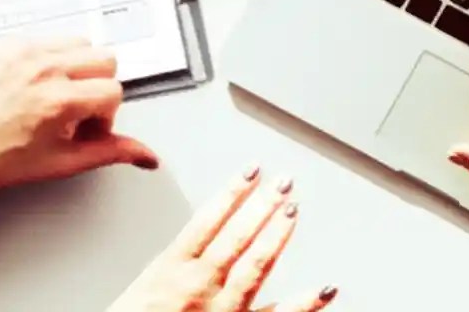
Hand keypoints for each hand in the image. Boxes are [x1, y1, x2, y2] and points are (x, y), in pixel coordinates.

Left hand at [0, 38, 158, 203]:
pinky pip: (49, 40)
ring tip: (57, 94)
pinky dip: (51, 59)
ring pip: (80, 44)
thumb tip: (148, 156)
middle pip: (105, 59)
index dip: (106, 114)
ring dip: (78, 67)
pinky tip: (35, 85)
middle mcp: (42, 70)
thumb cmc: (3, 160)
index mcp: (59, 101)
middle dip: (98, 86)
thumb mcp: (65, 162)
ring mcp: (22, 53)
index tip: (87, 126)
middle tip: (76, 109)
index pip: (114, 90)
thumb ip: (112, 152)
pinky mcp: (6, 45)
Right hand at [108, 167, 336, 311]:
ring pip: (255, 268)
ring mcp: (221, 311)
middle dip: (261, 206)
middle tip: (283, 183)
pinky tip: (325, 288)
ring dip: (277, 236)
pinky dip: (305, 304)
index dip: (232, 192)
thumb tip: (200, 238)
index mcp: (170, 270)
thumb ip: (174, 263)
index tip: (252, 171)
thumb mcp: (143, 287)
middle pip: (235, 237)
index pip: (207, 220)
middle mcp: (198, 287)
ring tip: (293, 210)